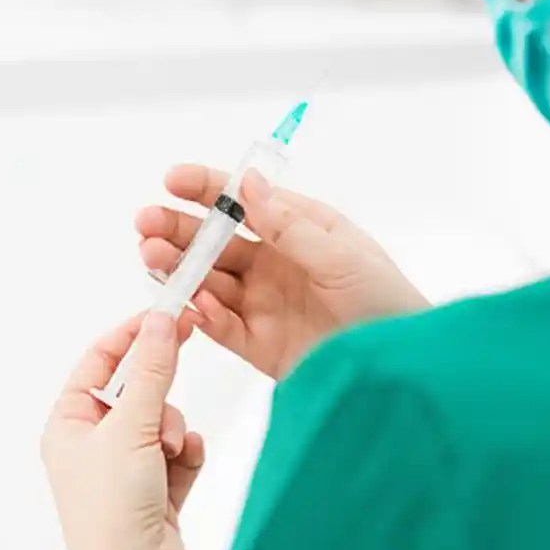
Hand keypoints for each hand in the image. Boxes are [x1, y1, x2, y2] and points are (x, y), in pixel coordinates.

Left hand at [42, 312, 205, 549]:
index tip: (167, 313)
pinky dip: (186, 454)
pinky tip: (181, 468)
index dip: (132, 333)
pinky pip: (181, 449)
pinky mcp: (155, 488)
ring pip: (164, 418)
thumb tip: (160, 323)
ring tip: (167, 453)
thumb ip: (151, 370)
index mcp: (68, 425)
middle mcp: (93, 444)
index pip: (98, 360)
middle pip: (137, 387)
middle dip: (159, 389)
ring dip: (174, 429)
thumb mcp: (131, 428)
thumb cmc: (111, 516)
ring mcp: (125, 467)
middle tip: (185, 343)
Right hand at [136, 164, 428, 378]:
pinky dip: (202, 315)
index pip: (246, 201)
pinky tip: (190, 304)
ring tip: (154, 258)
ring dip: (179, 268)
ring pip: (210, 281)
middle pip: (216, 241)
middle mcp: (277, 263)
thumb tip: (249, 185)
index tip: (173, 179)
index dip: (208, 189)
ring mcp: (266, 304)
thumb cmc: (388, 304)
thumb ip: (290, 227)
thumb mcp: (343, 258)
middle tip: (146, 223)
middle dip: (179, 230)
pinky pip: (221, 327)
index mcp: (301, 230)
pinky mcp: (260, 345)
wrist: (403, 370)